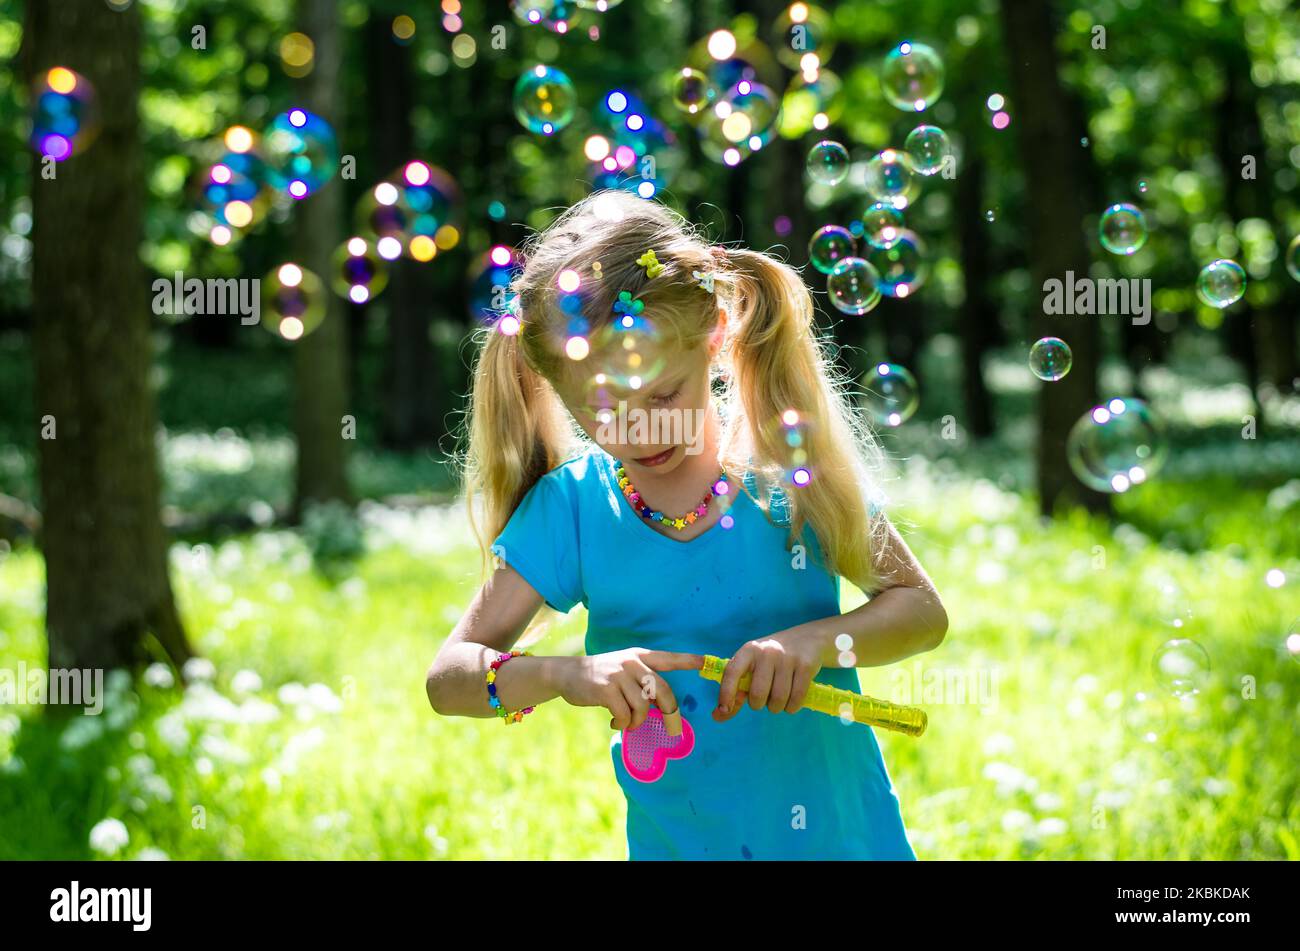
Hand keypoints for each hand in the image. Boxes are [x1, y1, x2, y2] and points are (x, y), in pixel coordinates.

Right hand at [556, 649, 703, 731]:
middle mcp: (632, 662)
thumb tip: (662, 708)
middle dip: (671, 715)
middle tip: (673, 730)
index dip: (689, 660)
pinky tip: (613, 723)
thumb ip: (642, 682)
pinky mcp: (606, 688)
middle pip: (663, 691)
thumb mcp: (623, 670)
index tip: (708, 661)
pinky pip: (624, 714)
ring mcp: (619, 674)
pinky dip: (622, 724)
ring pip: (643, 707)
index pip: (669, 657)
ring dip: (636, 722)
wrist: (567, 674)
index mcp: (640, 656)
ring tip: (626, 723)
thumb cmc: (601, 677)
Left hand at [714, 625, 827, 721]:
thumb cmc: (773, 658)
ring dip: (777, 707)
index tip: (723, 709)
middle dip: (759, 704)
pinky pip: (796, 699)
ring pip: (778, 700)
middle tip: (764, 698)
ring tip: (779, 698)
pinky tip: (791, 701)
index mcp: (748, 650)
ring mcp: (787, 658)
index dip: (725, 693)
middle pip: (758, 694)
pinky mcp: (805, 666)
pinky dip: (792, 707)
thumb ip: (736, 690)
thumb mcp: (753, 666)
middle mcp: (766, 652)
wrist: (808, 638)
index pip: (732, 672)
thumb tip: (718, 715)